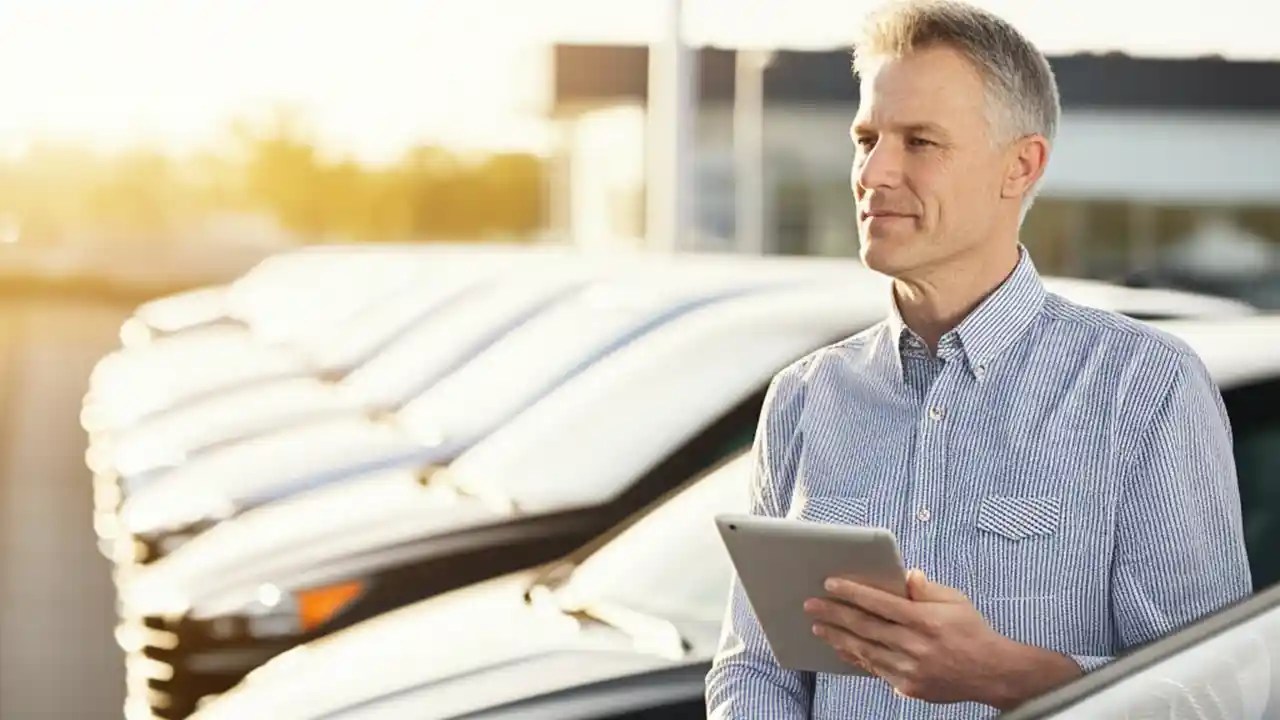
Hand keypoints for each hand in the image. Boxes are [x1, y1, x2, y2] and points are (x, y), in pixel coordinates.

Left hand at [803, 569, 1042, 707]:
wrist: (993, 673)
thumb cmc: (973, 631)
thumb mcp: (955, 600)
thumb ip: (926, 589)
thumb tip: (905, 575)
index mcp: (924, 620)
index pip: (879, 603)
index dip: (852, 592)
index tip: (830, 584)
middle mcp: (914, 645)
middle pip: (865, 627)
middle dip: (834, 614)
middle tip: (811, 605)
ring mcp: (910, 669)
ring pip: (865, 650)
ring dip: (838, 637)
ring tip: (818, 626)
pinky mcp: (908, 687)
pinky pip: (875, 669)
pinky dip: (855, 658)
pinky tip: (841, 648)